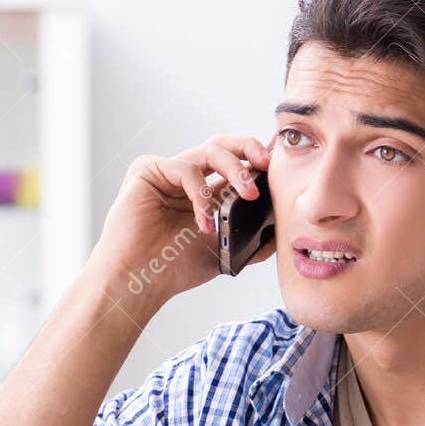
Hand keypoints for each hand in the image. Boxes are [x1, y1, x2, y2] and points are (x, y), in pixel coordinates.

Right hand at [88, 134, 275, 308]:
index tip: (282, 163)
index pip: (235, 163)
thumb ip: (254, 237)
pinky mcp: (147, 169)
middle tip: (269, 163)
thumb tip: (284, 227)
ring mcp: (166, 170)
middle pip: (224, 144)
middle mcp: (186, 175)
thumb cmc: (175, 268)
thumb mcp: (227, 251)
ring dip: (236, 170)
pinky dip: (201, 195)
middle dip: (251, 148)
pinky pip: (186, 169)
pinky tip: (204, 223)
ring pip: (210, 150)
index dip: (258, 159)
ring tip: (249, 194)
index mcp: (204, 190)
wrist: (140, 280)